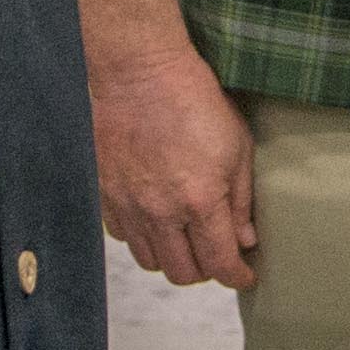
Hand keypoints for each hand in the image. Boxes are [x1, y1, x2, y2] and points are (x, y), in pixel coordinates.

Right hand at [92, 37, 259, 290]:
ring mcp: (129, 205)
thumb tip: (244, 240)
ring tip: (186, 239)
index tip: (244, 276)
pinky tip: (156, 220)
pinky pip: (124, 237)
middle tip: (216, 255)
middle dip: (206, 271)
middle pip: (183, 272)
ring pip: (151, 261)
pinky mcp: (105, 194)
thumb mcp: (237, 146)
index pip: (220, 263)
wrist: (139, 73)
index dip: (237, 277)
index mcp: (200, 200)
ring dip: (173, 258)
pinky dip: (143, 238)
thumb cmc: (194, 101)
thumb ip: (242, 200)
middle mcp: (161, 212)